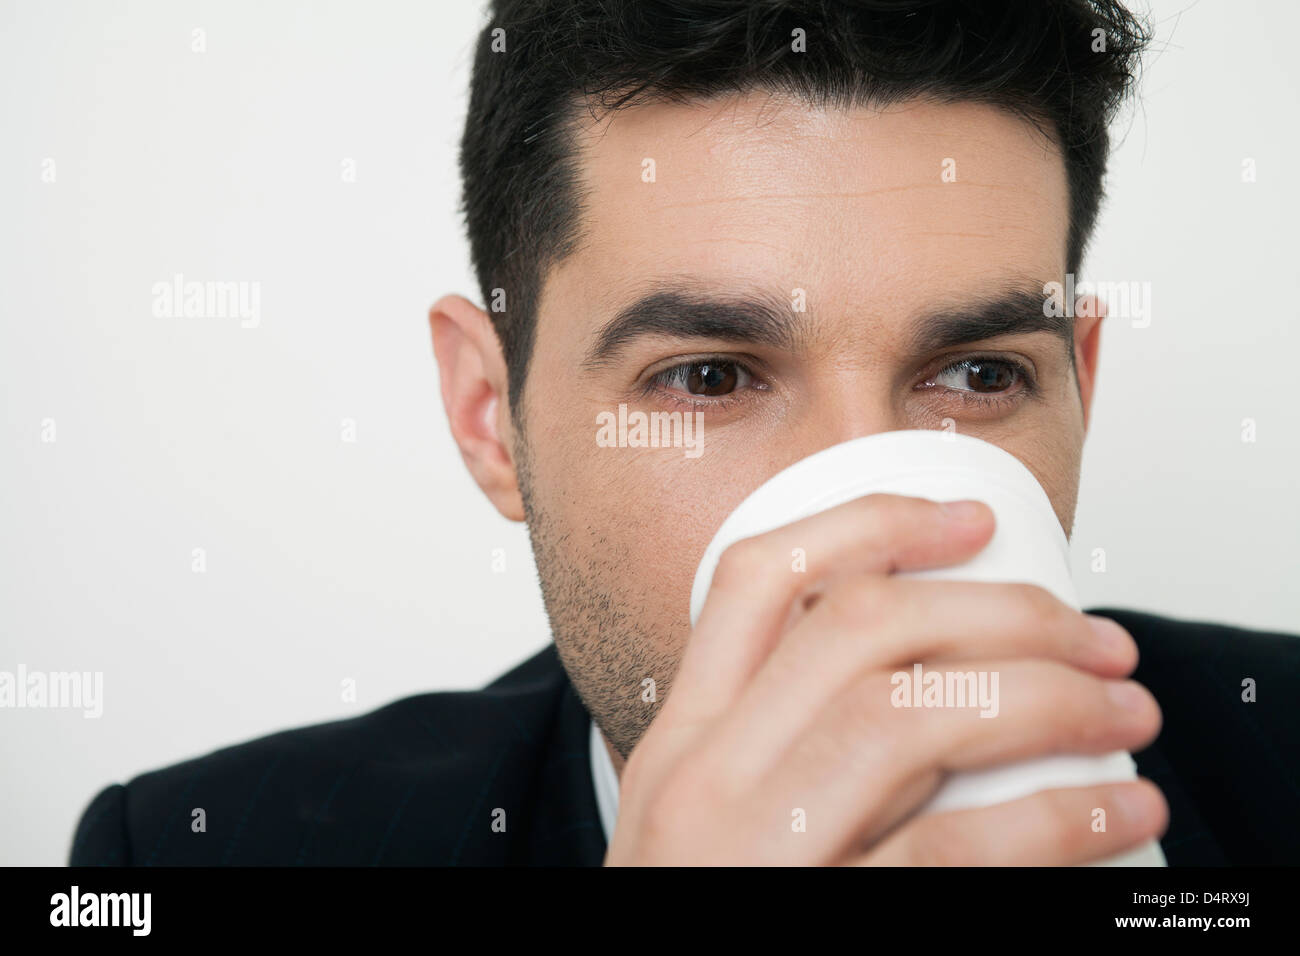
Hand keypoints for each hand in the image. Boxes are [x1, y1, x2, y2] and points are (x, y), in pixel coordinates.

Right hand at [604, 494, 1165, 864]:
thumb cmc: (715, 911)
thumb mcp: (708, 821)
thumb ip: (780, 744)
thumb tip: (936, 670)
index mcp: (681, 740)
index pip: (756, 577)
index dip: (872, 524)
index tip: (972, 520)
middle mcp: (703, 782)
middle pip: (856, 630)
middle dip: (999, 610)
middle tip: (1092, 638)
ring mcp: (758, 859)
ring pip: (910, 716)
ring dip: (1045, 696)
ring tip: (1123, 711)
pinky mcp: (828, 927)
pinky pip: (958, 854)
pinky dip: (1061, 820)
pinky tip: (1119, 812)